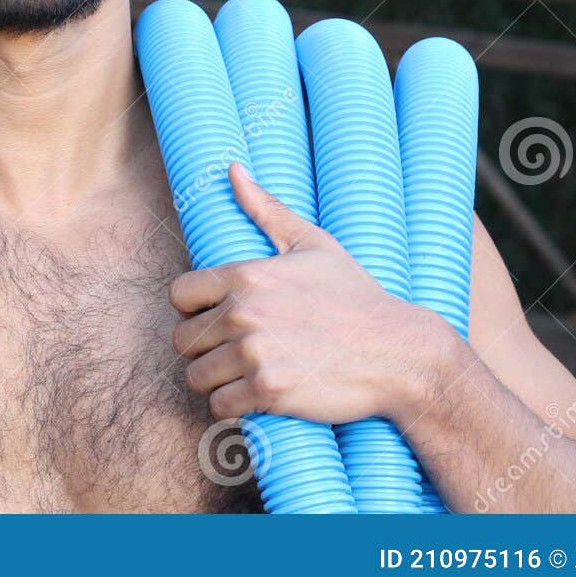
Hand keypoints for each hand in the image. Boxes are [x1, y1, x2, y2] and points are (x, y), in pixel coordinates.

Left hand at [170, 162, 450, 424]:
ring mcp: (254, 353)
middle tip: (232, 351)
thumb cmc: (355, 296)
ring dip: (215, 380)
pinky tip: (254, 396)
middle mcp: (244, 313)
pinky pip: (219, 406)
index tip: (215, 318)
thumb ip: (267, 209)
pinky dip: (231, 406)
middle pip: (183, 339)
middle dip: (203, 348)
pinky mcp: (268, 392)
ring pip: (196, 376)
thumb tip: (233, 170)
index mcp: (247, 275)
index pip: (179, 295)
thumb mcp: (313, 245)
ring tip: (242, 374)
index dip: (192, 309)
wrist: (396, 352)